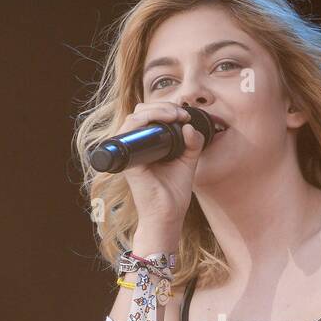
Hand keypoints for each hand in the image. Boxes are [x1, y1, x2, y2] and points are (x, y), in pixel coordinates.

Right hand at [118, 101, 205, 228]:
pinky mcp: (128, 160)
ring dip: (156, 110)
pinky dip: (145, 120)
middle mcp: (136, 147)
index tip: (186, 116)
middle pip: (140, 112)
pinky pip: (129, 131)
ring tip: (176, 115)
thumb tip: (189, 126)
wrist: (168, 215)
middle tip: (181, 114)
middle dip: (162, 106)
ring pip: (134, 117)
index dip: (165, 109)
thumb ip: (192, 143)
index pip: (148, 117)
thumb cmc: (174, 193)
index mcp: (147, 146)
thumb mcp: (188, 162)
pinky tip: (165, 121)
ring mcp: (130, 153)